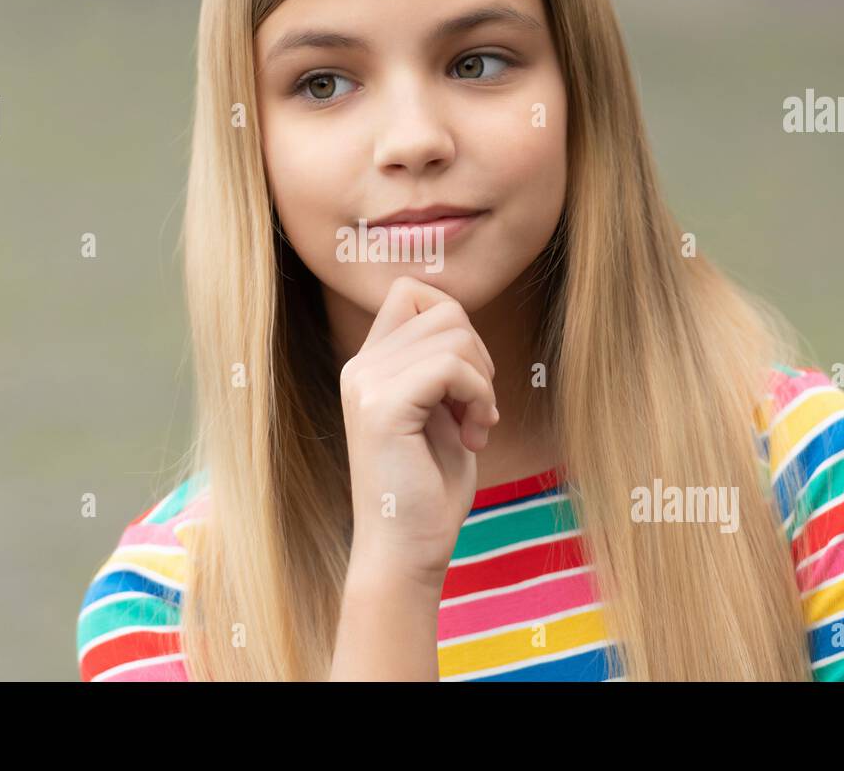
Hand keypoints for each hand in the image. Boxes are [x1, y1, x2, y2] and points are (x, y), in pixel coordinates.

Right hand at [339, 276, 499, 583]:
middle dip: (478, 354)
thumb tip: (464, 324)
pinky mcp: (382, 407)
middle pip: (442, 308)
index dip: (454, 321)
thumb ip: (443, 366)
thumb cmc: (428, 492)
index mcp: (369, 366)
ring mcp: (367, 384)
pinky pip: (451, 366)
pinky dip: (479, 397)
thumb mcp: (440, 412)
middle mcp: (361, 367)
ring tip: (474, 426)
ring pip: (453, 333)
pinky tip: (474, 436)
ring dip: (482, 380)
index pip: (411, 292)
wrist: (406, 552)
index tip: (466, 379)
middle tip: (476, 409)